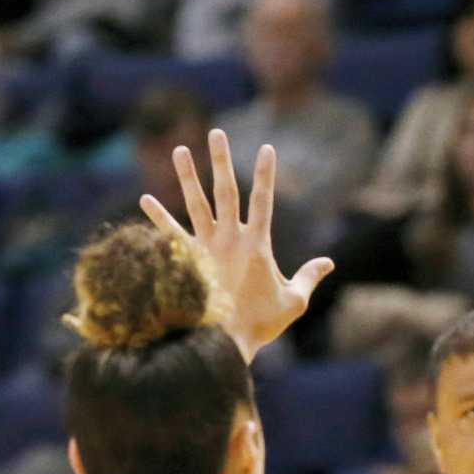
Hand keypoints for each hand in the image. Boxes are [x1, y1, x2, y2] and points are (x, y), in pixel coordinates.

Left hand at [141, 130, 333, 362]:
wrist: (221, 341)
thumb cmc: (260, 323)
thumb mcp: (294, 301)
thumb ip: (309, 277)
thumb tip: (328, 262)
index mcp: (257, 245)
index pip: (263, 201)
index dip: (266, 174)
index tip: (267, 148)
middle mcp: (229, 239)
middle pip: (226, 191)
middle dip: (222, 160)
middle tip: (216, 133)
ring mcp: (205, 248)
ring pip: (196, 204)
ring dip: (187, 176)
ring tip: (180, 150)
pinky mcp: (186, 262)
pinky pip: (168, 234)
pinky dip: (157, 217)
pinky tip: (145, 199)